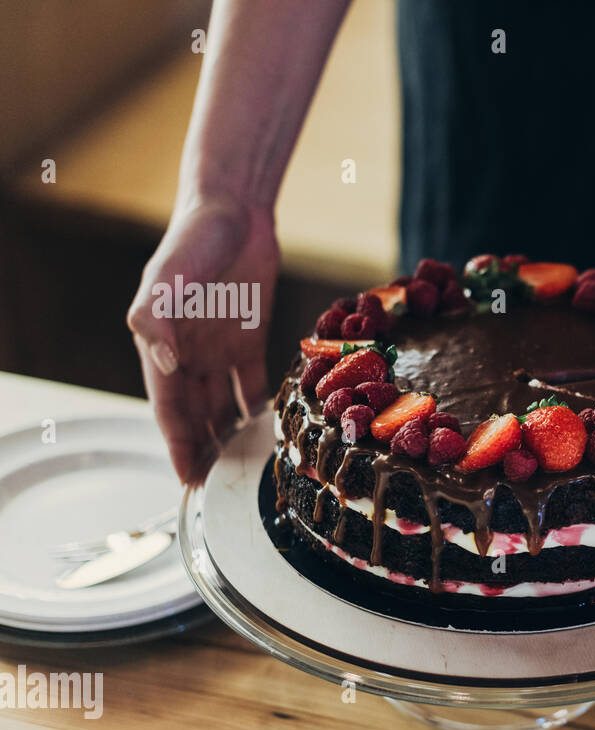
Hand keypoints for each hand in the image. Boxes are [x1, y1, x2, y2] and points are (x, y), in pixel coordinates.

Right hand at [126, 195, 278, 482]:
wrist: (235, 209)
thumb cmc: (194, 237)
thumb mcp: (168, 275)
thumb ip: (156, 318)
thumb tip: (165, 365)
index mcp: (163, 347)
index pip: (169, 409)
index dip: (177, 445)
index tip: (188, 479)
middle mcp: (190, 353)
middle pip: (195, 416)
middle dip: (203, 450)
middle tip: (219, 487)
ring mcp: (219, 347)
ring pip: (222, 404)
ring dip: (229, 434)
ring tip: (244, 466)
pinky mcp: (251, 337)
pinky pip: (253, 381)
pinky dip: (259, 405)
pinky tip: (270, 428)